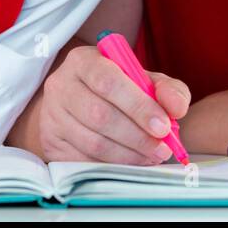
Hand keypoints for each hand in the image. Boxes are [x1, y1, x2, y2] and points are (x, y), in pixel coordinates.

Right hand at [35, 45, 189, 164]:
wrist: (79, 103)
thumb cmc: (118, 90)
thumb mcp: (143, 80)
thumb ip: (167, 89)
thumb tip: (176, 106)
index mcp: (83, 60)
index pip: (108, 82)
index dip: (138, 106)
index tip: (164, 126)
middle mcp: (61, 85)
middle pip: (100, 115)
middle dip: (137, 136)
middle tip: (162, 148)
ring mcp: (52, 115)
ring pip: (93, 142)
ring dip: (129, 155)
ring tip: (151, 156)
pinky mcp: (51, 142)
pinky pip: (83, 161)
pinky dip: (112, 166)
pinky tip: (131, 163)